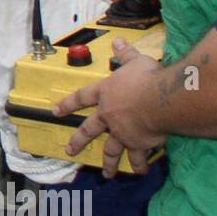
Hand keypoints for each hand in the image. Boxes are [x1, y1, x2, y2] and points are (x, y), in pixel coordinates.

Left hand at [53, 38, 166, 177]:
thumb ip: (126, 54)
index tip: (55, 111)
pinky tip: (140, 172)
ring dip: (109, 163)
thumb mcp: (136, 61)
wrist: (160, 100)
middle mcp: (109, 115)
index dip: (68, 103)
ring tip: (106, 174)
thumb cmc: (147, 78)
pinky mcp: (138, 144)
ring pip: (112, 150)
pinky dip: (139, 164)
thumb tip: (119, 41)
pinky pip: (138, 157)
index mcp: (105, 94)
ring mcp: (122, 132)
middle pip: (89, 130)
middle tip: (70, 151)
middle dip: (78, 140)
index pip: (82, 97)